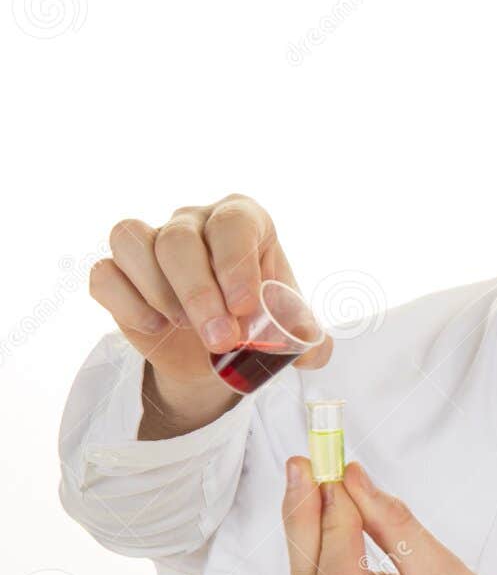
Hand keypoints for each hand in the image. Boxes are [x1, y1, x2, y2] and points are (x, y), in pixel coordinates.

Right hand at [89, 195, 331, 433]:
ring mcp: (151, 241)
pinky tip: (155, 327)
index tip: (244, 308)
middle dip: (200, 294)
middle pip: (180, 239)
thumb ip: (309, 340)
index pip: (233, 224)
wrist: (217, 350)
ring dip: (160, 292)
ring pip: (133, 242)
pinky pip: (105, 273)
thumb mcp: (289, 330)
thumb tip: (313, 353)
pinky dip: (127, 302)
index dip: (235, 263)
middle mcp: (194, 220)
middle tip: (222, 340)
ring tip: (188, 328)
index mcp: (242, 220)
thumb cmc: (257, 321)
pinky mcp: (117, 271)